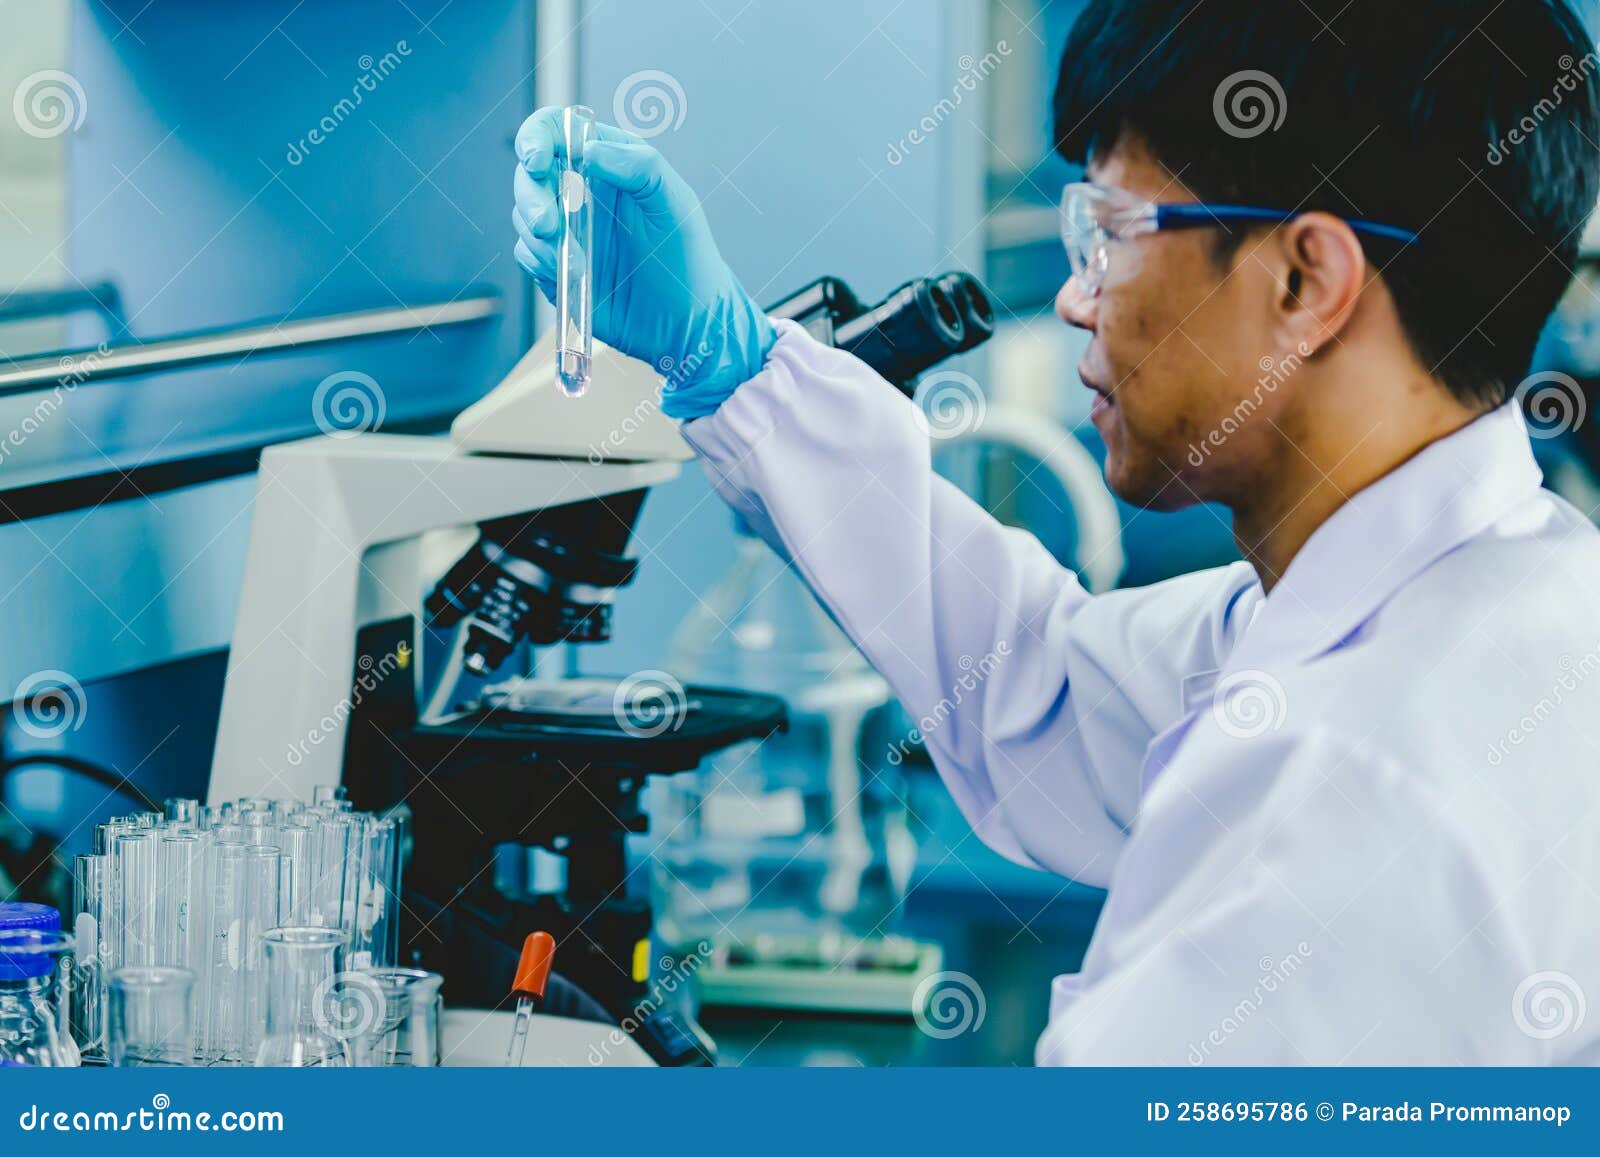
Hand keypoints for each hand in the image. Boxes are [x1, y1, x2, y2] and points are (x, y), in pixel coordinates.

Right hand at [512, 107, 775, 418]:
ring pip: (524, 216)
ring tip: (572, 258)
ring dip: (538, 235)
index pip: (556, 133)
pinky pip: (528, 255)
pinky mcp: (559, 269)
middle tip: (549, 225)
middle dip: (530, 196)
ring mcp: (568, 232)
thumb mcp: (674, 202)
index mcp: (608, 165)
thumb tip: (587, 150)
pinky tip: (572, 274)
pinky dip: (541, 262)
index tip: (536, 160)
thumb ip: (638, 165)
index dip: (536, 137)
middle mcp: (582, 194)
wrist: (688, 323)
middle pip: (530, 175)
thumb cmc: (689, 257)